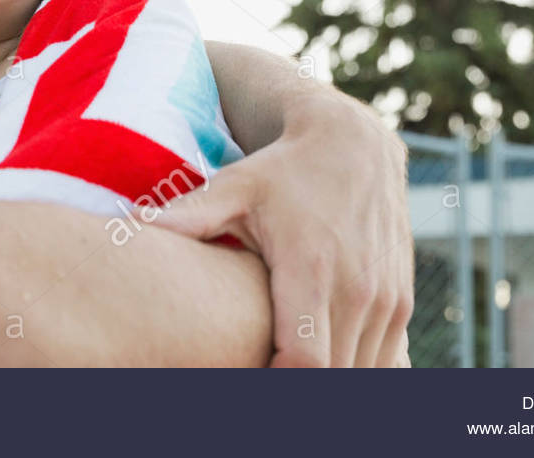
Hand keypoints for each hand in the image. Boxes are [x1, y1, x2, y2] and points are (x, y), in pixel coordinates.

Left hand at [154, 94, 413, 366]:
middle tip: (249, 377)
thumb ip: (189, 213)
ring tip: (278, 374)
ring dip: (326, 383)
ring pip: (363, 375)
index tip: (242, 380)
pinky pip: (385, 363)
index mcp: (312, 269)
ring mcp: (386, 299)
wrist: (353, 143)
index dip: (276, 385)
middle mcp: (358, 290)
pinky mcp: (400, 303)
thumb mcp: (234, 186)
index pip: (305, 363)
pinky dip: (355, 373)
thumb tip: (132, 220)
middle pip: (333, 378)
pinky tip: (318, 369)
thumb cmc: (281, 170)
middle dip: (295, 389)